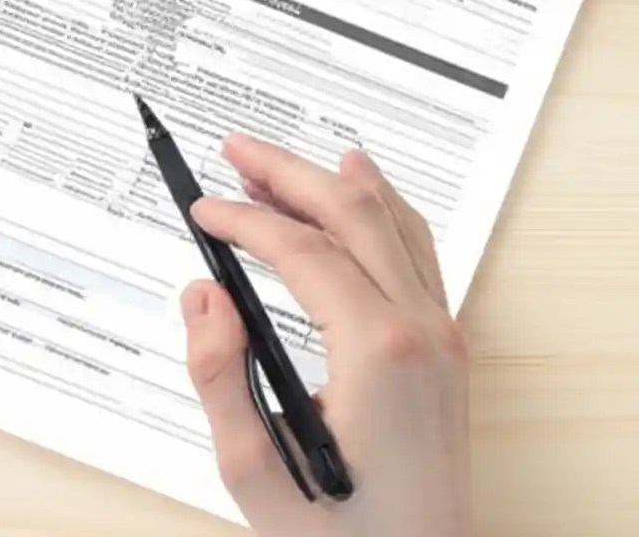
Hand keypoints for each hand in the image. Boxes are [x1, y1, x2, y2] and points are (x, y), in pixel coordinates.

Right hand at [182, 134, 470, 536]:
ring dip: (331, 182)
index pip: (301, 252)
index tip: (203, 207)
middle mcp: (422, 330)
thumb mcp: (255, 469)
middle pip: (351, 214)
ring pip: (390, 222)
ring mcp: (442, 334)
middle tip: (236, 148)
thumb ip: (219, 376)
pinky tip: (362, 187)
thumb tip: (203, 296)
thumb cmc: (343, 533)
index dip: (244, 220)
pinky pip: (416, 249)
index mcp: (378, 352)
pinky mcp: (444, 344)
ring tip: (279, 162)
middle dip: (287, 173)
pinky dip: (383, 207)